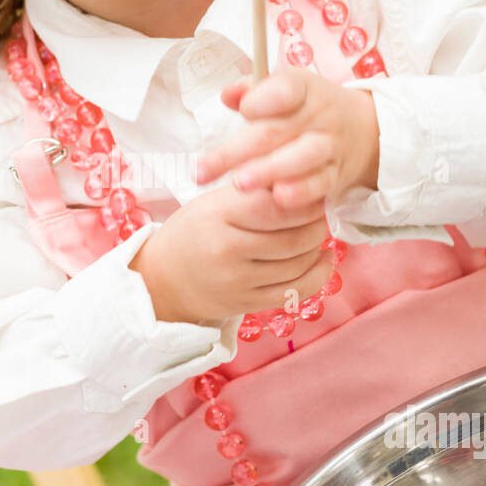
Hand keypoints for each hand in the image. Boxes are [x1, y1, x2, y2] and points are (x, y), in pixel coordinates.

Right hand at [128, 182, 335, 325]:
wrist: (164, 280)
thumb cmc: (193, 232)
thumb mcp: (213, 202)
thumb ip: (253, 193)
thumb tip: (302, 182)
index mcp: (217, 216)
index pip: (274, 206)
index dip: (303, 201)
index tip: (314, 194)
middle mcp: (227, 250)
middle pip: (293, 237)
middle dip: (316, 224)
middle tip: (320, 214)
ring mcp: (238, 281)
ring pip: (299, 264)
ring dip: (317, 247)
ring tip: (317, 234)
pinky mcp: (247, 304)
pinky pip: (295, 291)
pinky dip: (318, 274)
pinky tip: (322, 259)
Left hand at [195, 66, 379, 208]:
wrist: (363, 131)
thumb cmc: (307, 109)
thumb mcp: (285, 90)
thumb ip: (252, 91)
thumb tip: (227, 94)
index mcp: (302, 88)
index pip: (284, 89)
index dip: (263, 100)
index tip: (242, 110)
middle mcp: (318, 116)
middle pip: (275, 132)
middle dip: (236, 152)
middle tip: (205, 169)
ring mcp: (328, 146)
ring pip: (300, 158)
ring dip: (268, 171)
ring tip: (239, 183)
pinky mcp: (336, 175)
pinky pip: (319, 185)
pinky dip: (301, 193)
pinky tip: (278, 199)